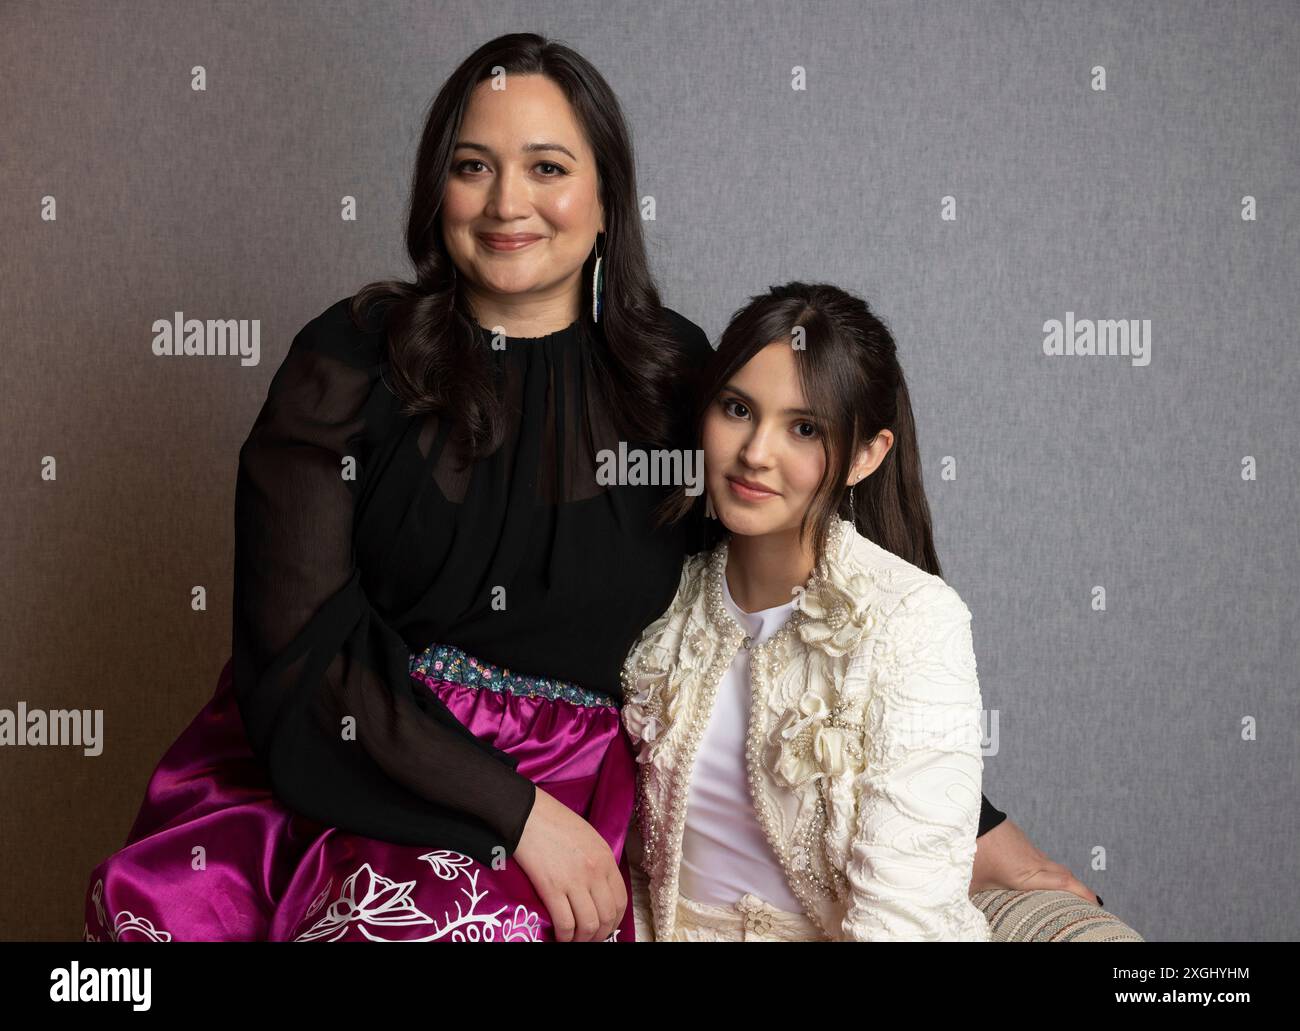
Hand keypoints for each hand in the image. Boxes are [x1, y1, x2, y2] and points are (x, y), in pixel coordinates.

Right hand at [512, 787, 627, 940]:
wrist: (527, 813)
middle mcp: (594, 872)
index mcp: (605, 859)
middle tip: (588, 938)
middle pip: (607, 917)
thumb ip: (596, 863)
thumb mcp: (588, 838)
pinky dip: (564, 936)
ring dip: (582, 939)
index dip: (614, 921)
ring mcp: (574, 881)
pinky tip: (559, 936)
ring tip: (573, 940)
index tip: (605, 928)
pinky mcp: (551, 888)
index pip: (620, 900)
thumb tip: (597, 889)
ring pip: (588, 925)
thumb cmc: (554, 821)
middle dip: (599, 935)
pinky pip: (565, 923)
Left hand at [969, 819, 1100, 904]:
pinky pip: (1041, 858)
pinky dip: (1047, 869)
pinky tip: (1039, 878)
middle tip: (1091, 905)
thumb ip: (979, 904)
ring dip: (1063, 879)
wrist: (965, 814)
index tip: (1097, 904)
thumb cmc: (967, 850)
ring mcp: (1028, 847)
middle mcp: (1033, 860)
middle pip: (1065, 874)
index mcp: (1025, 873)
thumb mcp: (972, 884)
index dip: (1082, 894)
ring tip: (1067, 897)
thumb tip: (973, 920)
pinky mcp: (1021, 840)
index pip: (1063, 883)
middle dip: (1080, 891)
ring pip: (1053, 865)